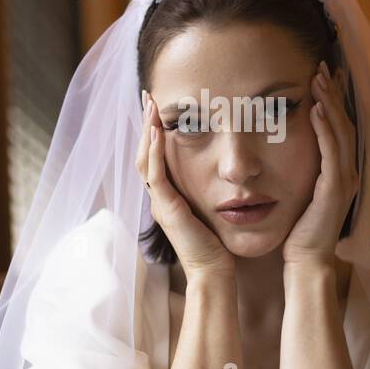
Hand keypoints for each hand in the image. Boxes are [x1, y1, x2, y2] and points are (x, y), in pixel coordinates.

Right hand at [136, 90, 234, 277]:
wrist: (214, 272)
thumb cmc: (217, 244)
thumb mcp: (212, 207)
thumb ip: (210, 188)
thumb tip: (225, 167)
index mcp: (167, 195)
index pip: (153, 156)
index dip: (153, 130)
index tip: (157, 106)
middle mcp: (159, 197)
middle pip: (144, 153)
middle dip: (146, 124)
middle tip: (148, 96)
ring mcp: (160, 204)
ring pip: (145, 160)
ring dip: (148, 131)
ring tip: (151, 106)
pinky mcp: (167, 210)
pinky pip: (156, 176)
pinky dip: (157, 152)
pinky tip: (161, 132)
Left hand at [282, 61, 359, 266]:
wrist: (304, 261)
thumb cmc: (296, 228)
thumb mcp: (295, 190)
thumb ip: (292, 168)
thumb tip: (276, 146)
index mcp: (338, 170)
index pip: (338, 126)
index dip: (332, 99)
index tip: (320, 74)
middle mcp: (347, 171)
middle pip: (343, 122)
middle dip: (333, 93)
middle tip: (321, 66)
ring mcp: (344, 179)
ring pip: (340, 131)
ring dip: (330, 102)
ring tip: (318, 78)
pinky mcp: (335, 189)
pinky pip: (332, 152)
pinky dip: (325, 128)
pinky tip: (315, 109)